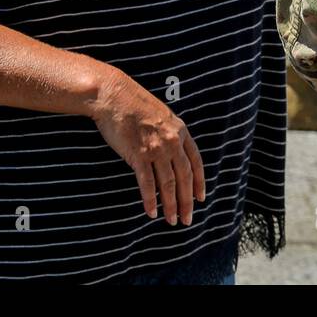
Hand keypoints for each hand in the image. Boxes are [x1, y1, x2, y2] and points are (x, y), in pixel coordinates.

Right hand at [91, 69, 205, 224]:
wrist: (115, 95)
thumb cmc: (135, 105)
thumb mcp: (163, 116)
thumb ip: (171, 134)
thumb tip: (174, 153)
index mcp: (181, 131)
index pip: (196, 162)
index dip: (199, 182)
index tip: (201, 198)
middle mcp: (173, 141)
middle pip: (185, 177)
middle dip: (188, 201)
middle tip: (188, 219)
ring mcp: (156, 149)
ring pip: (168, 183)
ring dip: (171, 205)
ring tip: (172, 220)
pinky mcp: (138, 155)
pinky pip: (147, 183)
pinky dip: (150, 200)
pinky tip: (151, 212)